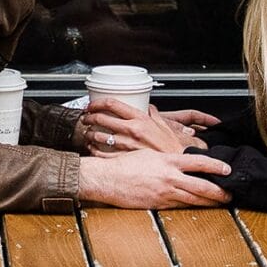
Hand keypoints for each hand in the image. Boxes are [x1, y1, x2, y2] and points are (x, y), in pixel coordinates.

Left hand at [79, 97, 201, 155]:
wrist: (179, 164)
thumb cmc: (173, 147)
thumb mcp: (165, 126)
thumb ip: (155, 115)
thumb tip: (150, 107)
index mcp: (140, 119)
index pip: (112, 104)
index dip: (97, 103)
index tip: (92, 104)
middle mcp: (131, 130)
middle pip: (101, 118)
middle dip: (89, 117)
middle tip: (87, 118)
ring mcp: (126, 145)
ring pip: (98, 136)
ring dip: (89, 134)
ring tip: (88, 134)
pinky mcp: (124, 159)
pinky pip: (102, 154)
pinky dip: (94, 150)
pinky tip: (92, 149)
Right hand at [79, 147, 232, 208]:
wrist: (107, 179)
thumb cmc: (124, 164)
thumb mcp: (147, 152)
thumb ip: (165, 154)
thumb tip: (176, 151)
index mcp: (168, 161)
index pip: (198, 162)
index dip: (215, 167)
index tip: (227, 170)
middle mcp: (169, 177)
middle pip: (201, 186)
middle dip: (219, 192)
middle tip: (230, 194)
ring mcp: (165, 192)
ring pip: (193, 199)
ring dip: (209, 202)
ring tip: (220, 203)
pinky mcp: (158, 204)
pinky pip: (180, 206)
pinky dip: (191, 206)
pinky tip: (198, 208)